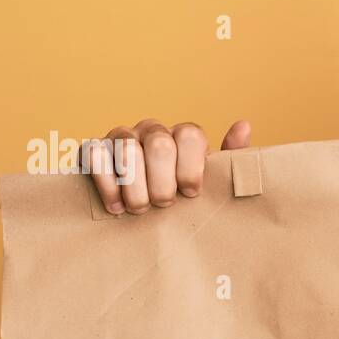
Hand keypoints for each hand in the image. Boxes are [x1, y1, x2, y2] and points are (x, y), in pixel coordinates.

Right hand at [82, 118, 251, 214]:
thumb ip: (231, 160)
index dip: (191, 168)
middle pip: (159, 145)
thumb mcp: (212, 183)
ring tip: (141, 209)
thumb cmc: (183, 197)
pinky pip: (95, 155)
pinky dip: (107, 184)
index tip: (191, 193)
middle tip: (164, 205)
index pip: (190, 135)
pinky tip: (116, 207)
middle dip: (163, 183)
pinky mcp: (94, 149)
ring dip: (135, 188)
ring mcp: (122, 137)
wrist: (146, 212)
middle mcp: (153, 130)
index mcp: (183, 135)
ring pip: (127, 150)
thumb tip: (244, 126)